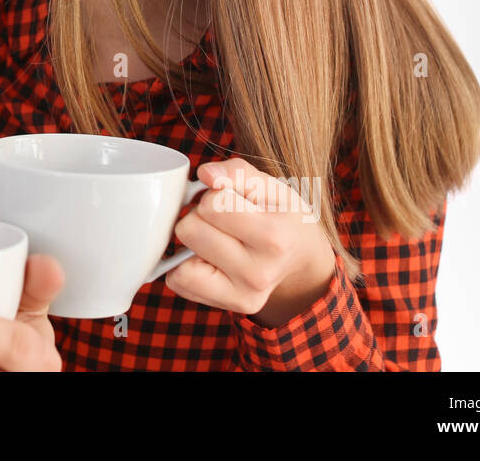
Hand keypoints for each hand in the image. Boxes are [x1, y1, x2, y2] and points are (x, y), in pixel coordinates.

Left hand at [165, 158, 336, 326]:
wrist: (301, 258)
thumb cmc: (283, 216)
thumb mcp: (271, 187)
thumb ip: (237, 173)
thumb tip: (205, 174)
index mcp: (273, 238)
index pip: (212, 204)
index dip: (215, 194)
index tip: (232, 200)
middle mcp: (258, 274)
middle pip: (189, 229)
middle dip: (200, 217)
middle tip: (223, 221)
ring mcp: (242, 296)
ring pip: (179, 259)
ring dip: (192, 243)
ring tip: (218, 239)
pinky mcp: (225, 307)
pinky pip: (177, 281)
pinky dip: (185, 265)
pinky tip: (209, 258)